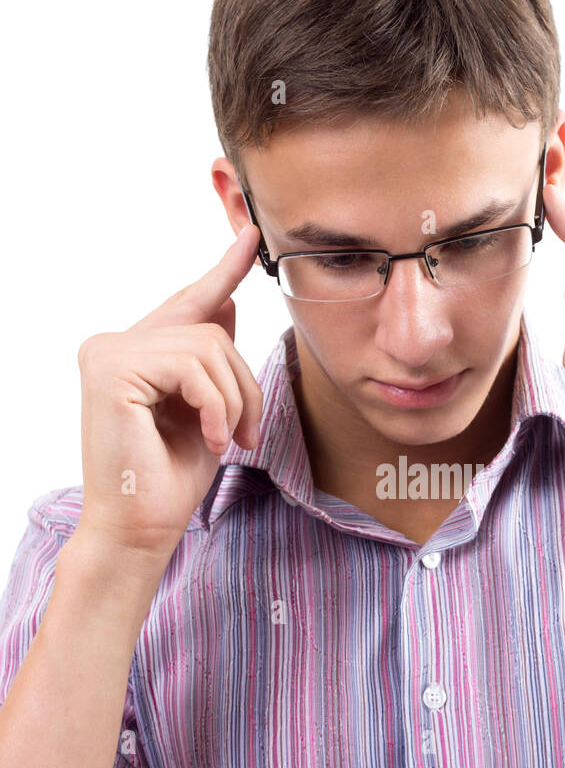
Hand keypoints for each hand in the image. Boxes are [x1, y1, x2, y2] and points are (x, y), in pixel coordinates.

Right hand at [75, 224, 263, 561]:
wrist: (140, 530)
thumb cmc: (170, 480)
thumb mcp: (205, 411)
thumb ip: (209, 360)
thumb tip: (227, 303)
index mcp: (132, 352)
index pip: (187, 302)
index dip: (223, 269)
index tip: (252, 237)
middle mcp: (112, 344)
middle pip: (211, 329)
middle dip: (243, 384)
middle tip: (247, 433)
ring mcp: (108, 352)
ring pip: (208, 346)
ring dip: (233, 400)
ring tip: (228, 440)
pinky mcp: (111, 368)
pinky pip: (193, 365)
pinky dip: (216, 404)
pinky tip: (212, 438)